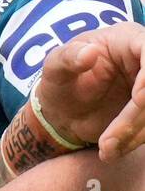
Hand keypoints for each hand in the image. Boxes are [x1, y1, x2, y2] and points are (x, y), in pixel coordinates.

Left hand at [35, 22, 144, 160]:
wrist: (63, 112)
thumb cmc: (59, 81)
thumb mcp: (54, 68)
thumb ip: (68, 58)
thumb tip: (89, 52)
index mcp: (127, 39)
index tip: (139, 99)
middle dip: (138, 115)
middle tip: (109, 140)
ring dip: (136, 133)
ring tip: (106, 149)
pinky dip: (136, 141)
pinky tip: (112, 151)